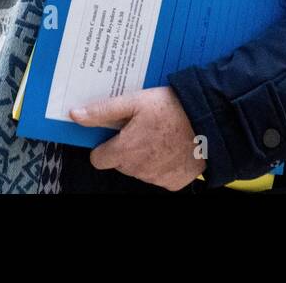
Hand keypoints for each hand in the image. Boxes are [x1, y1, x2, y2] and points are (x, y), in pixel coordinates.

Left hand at [70, 86, 205, 190]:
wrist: (209, 121)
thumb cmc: (172, 108)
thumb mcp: (134, 101)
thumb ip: (103, 111)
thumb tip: (76, 115)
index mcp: (125, 151)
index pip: (98, 159)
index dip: (105, 145)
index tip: (116, 132)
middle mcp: (138, 169)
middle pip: (121, 163)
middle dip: (127, 147)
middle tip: (142, 127)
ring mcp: (157, 179)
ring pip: (140, 169)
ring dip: (145, 155)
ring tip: (160, 134)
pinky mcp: (174, 183)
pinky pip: (160, 175)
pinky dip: (163, 164)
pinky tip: (172, 147)